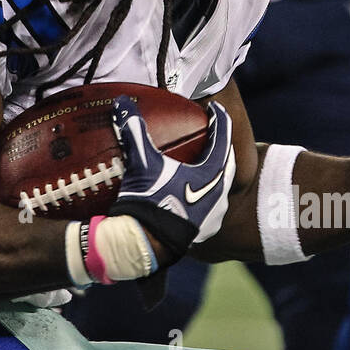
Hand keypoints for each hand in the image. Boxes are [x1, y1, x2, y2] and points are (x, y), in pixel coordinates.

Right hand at [108, 95, 234, 260]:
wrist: (144, 246)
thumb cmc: (147, 203)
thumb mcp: (141, 163)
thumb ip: (134, 131)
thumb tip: (123, 103)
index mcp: (212, 175)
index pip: (223, 140)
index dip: (220, 121)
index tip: (216, 109)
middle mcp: (220, 195)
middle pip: (226, 163)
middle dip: (220, 146)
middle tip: (211, 132)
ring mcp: (214, 215)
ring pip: (220, 185)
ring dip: (213, 171)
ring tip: (201, 161)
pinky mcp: (204, 230)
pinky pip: (210, 203)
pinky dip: (203, 191)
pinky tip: (190, 190)